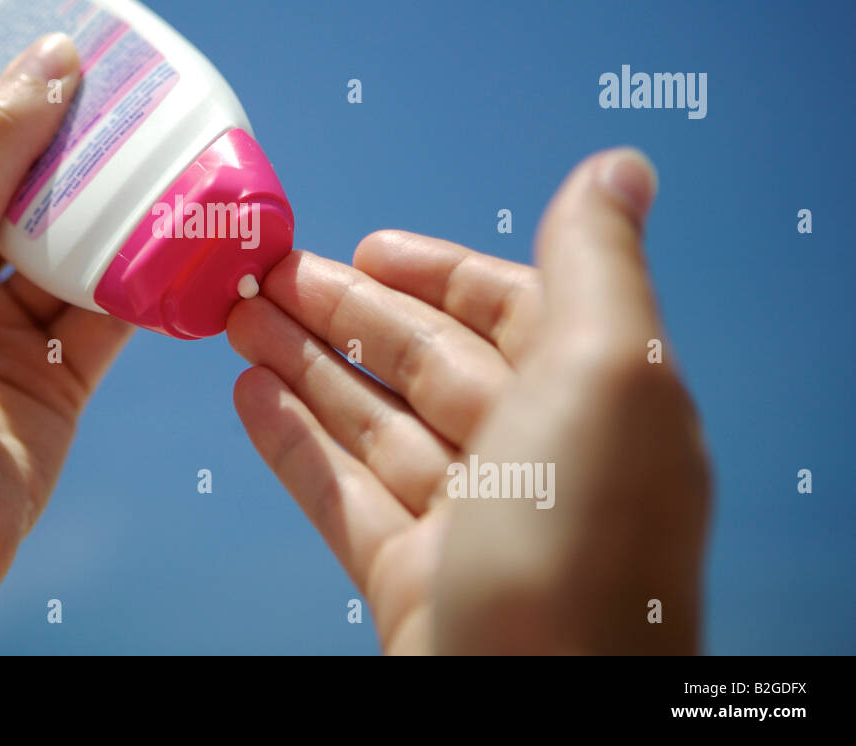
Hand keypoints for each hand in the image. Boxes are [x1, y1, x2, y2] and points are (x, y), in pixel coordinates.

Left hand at [0, 34, 132, 653]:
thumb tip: (50, 58)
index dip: (13, 105)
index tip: (72, 56)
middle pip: (30, 198)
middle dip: (81, 155)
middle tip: (142, 94)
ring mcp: (8, 331)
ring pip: (77, 252)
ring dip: (121, 213)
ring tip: (176, 149)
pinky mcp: (61, 376)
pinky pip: (113, 311)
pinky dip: (147, 279)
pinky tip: (183, 237)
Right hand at [227, 148, 710, 653]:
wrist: (532, 723)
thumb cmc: (579, 555)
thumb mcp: (605, 378)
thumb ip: (597, 267)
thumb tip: (619, 166)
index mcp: (596, 407)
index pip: (513, 312)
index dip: (438, 274)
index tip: (362, 243)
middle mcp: (538, 464)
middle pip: (427, 365)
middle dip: (343, 313)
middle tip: (262, 276)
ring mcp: (470, 528)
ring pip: (375, 426)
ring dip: (305, 369)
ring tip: (235, 322)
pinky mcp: (410, 583)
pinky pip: (343, 495)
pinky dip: (294, 445)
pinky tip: (248, 400)